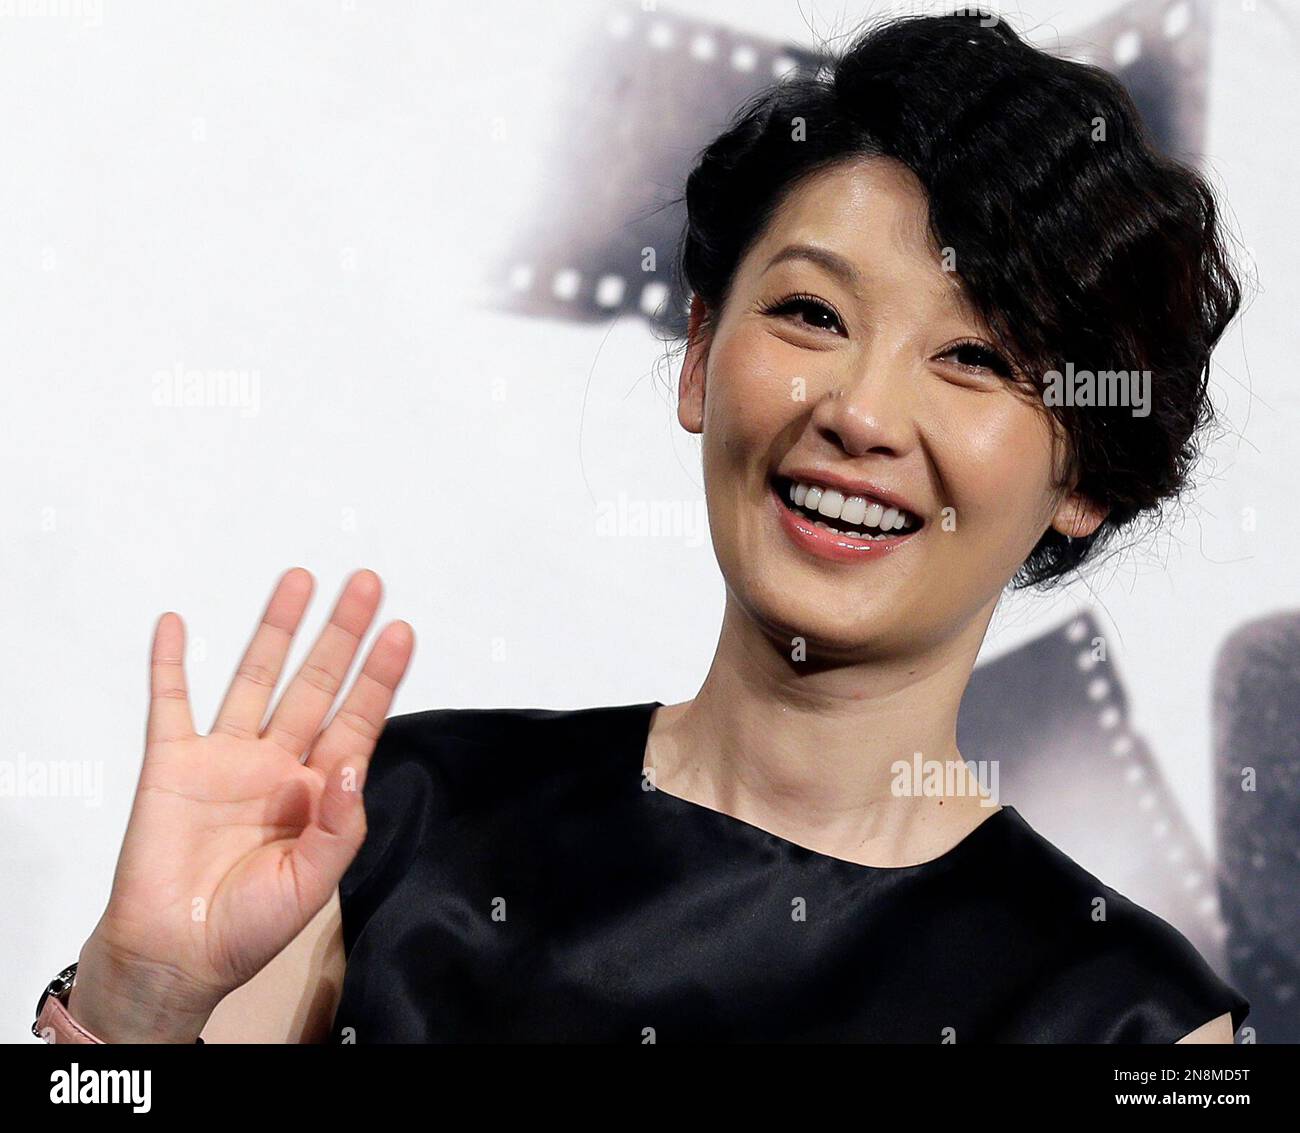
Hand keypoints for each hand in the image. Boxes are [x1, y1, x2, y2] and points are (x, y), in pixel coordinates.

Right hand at [68, 568, 412, 1040]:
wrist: (176, 954)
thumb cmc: (248, 926)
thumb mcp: (312, 883)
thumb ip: (339, 824)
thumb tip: (350, 762)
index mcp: (317, 791)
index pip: (357, 720)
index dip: (380, 677)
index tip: (401, 631)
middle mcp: (277, 763)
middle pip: (316, 684)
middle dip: (342, 634)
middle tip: (366, 584)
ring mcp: (225, 758)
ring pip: (256, 678)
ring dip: (277, 630)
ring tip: (299, 580)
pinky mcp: (172, 763)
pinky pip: (171, 703)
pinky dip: (169, 663)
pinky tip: (176, 624)